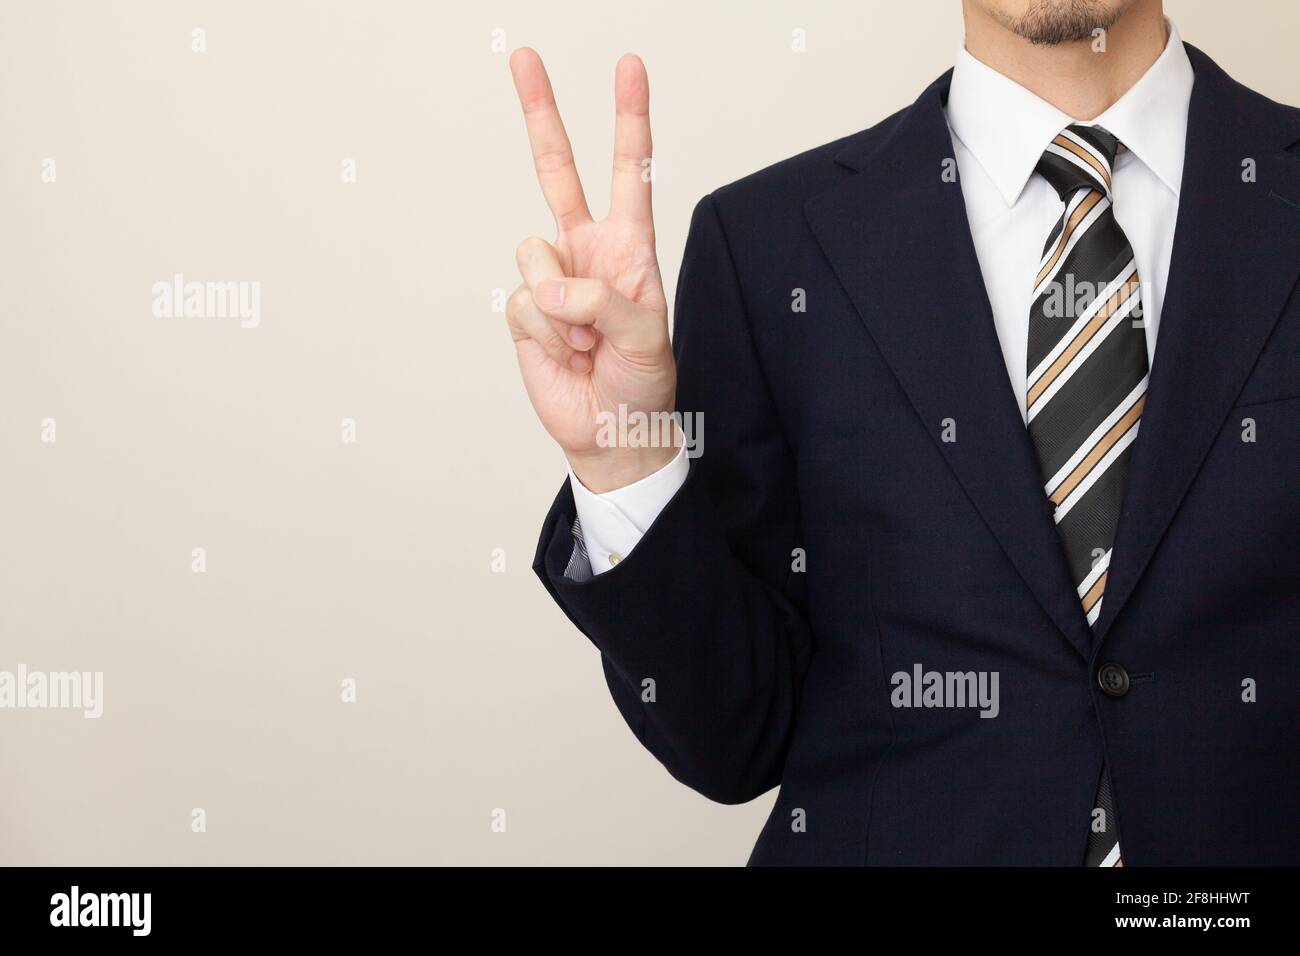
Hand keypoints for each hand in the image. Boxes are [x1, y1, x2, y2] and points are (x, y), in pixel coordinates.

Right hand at [506, 48, 677, 493]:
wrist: (610, 429)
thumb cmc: (642, 380)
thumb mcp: (646, 336)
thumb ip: (604, 299)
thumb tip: (553, 284)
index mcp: (629, 246)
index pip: (629, 171)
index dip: (629, 119)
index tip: (629, 68)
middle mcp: (587, 250)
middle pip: (557, 171)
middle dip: (542, 113)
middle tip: (525, 57)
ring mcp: (552, 278)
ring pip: (534, 254)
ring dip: (563, 306)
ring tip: (586, 341)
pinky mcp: (525, 310)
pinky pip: (523, 301)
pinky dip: (546, 333)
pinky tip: (564, 353)